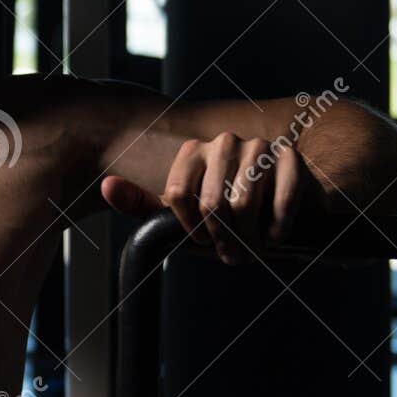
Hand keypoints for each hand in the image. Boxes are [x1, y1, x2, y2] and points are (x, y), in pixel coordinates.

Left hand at [100, 133, 316, 263]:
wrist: (276, 217)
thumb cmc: (222, 221)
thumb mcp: (177, 218)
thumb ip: (141, 204)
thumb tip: (106, 185)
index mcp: (191, 152)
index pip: (177, 196)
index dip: (191, 230)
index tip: (202, 239)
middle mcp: (223, 142)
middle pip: (212, 205)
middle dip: (223, 240)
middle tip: (232, 254)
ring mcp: (258, 146)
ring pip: (243, 206)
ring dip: (249, 240)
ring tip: (252, 248)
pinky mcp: (289, 157)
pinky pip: (279, 202)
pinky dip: (276, 229)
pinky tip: (274, 234)